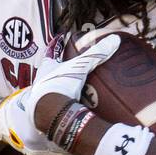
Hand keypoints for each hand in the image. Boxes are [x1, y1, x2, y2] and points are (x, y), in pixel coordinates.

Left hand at [0, 34, 120, 154]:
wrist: (47, 112)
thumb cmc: (60, 84)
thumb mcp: (80, 66)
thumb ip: (96, 54)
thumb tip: (115, 40)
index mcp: (48, 67)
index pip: (51, 55)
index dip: (55, 50)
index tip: (59, 45)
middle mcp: (41, 81)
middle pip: (49, 73)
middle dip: (56, 72)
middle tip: (67, 72)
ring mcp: (40, 98)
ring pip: (48, 91)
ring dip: (56, 91)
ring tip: (69, 92)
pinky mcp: (44, 114)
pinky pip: (52, 109)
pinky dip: (59, 108)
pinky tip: (67, 112)